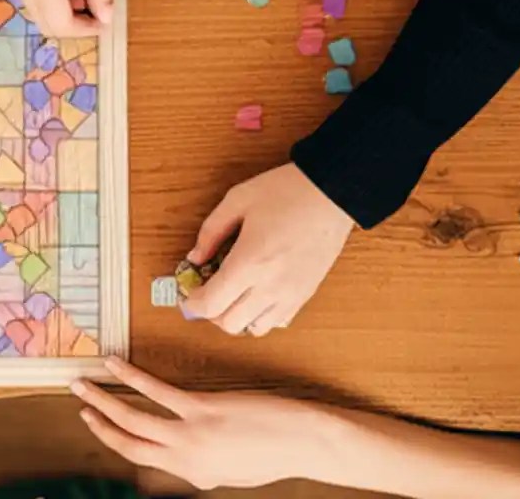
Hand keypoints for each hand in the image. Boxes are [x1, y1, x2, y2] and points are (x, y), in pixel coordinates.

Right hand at [74, 357, 324, 489]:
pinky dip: (131, 378)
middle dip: (98, 422)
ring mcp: (191, 434)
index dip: (114, 440)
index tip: (97, 423)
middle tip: (77, 402)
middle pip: (128, 441)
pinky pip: (156, 392)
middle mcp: (184, 459)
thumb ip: (207, 468)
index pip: (142, 458)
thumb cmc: (276, 452)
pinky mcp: (202, 410)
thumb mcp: (235, 472)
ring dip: (103, 399)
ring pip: (133, 418)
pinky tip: (116, 364)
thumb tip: (193, 466)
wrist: (303, 442)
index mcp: (192, 475)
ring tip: (83, 383)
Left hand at [182, 163, 353, 335]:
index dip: (191, 305)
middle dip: (211, 312)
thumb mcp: (238, 200)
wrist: (333, 192)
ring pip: (254, 329)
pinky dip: (261, 315)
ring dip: (238, 316)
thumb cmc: (288, 191)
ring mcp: (291, 293)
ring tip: (234, 294)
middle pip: (229, 324)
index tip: (186, 296)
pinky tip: (258, 294)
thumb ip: (211, 231)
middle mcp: (270, 286)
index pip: (211, 304)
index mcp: (249, 262)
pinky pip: (278, 321)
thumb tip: (196, 257)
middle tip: (208, 291)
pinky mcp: (306, 293)